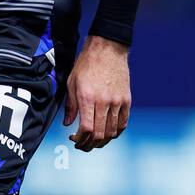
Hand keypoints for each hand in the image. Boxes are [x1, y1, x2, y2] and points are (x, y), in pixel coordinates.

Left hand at [62, 35, 130, 151]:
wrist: (107, 49)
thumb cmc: (87, 64)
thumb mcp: (72, 83)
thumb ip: (70, 106)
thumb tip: (68, 123)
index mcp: (87, 98)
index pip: (86, 128)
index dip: (80, 139)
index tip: (74, 139)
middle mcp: (104, 102)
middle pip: (100, 134)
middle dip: (89, 145)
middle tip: (83, 145)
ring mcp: (117, 102)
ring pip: (112, 131)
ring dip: (103, 141)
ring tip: (94, 141)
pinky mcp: (126, 100)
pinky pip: (123, 123)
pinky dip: (116, 132)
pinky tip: (108, 133)